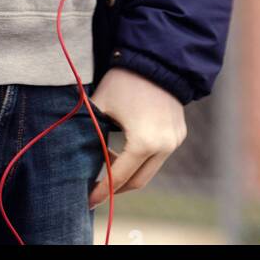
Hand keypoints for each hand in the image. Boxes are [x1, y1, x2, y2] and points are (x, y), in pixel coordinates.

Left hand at [87, 68, 186, 207]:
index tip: (89, 201)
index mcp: (143, 142)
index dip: (102, 190)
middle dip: (117, 188)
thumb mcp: (100, 106)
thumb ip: (92, 132)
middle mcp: (163, 147)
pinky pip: (159, 155)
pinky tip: (126, 152)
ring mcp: (174, 141)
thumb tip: (81, 156)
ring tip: (110, 166)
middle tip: (98, 189)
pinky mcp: (179, 134)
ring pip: (150, 170)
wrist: (156, 58)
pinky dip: (143, 159)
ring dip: (131, 172)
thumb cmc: (123, 80)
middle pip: (138, 181)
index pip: (118, 176)